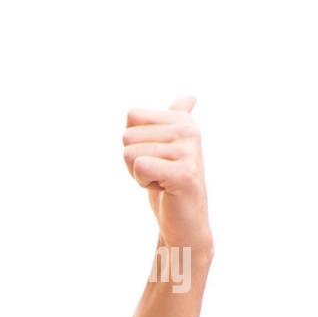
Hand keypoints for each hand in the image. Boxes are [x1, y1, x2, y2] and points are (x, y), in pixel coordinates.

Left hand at [122, 96, 211, 254]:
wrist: (184, 220)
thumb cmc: (169, 182)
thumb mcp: (167, 147)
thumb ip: (176, 119)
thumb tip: (190, 97)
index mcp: (183, 119)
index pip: (131, 116)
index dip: (134, 141)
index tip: (155, 156)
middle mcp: (189, 130)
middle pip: (127, 136)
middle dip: (134, 160)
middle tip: (158, 172)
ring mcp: (189, 151)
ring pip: (130, 153)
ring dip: (139, 174)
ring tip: (162, 180)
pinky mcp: (184, 173)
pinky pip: (140, 167)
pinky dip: (143, 183)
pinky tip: (163, 188)